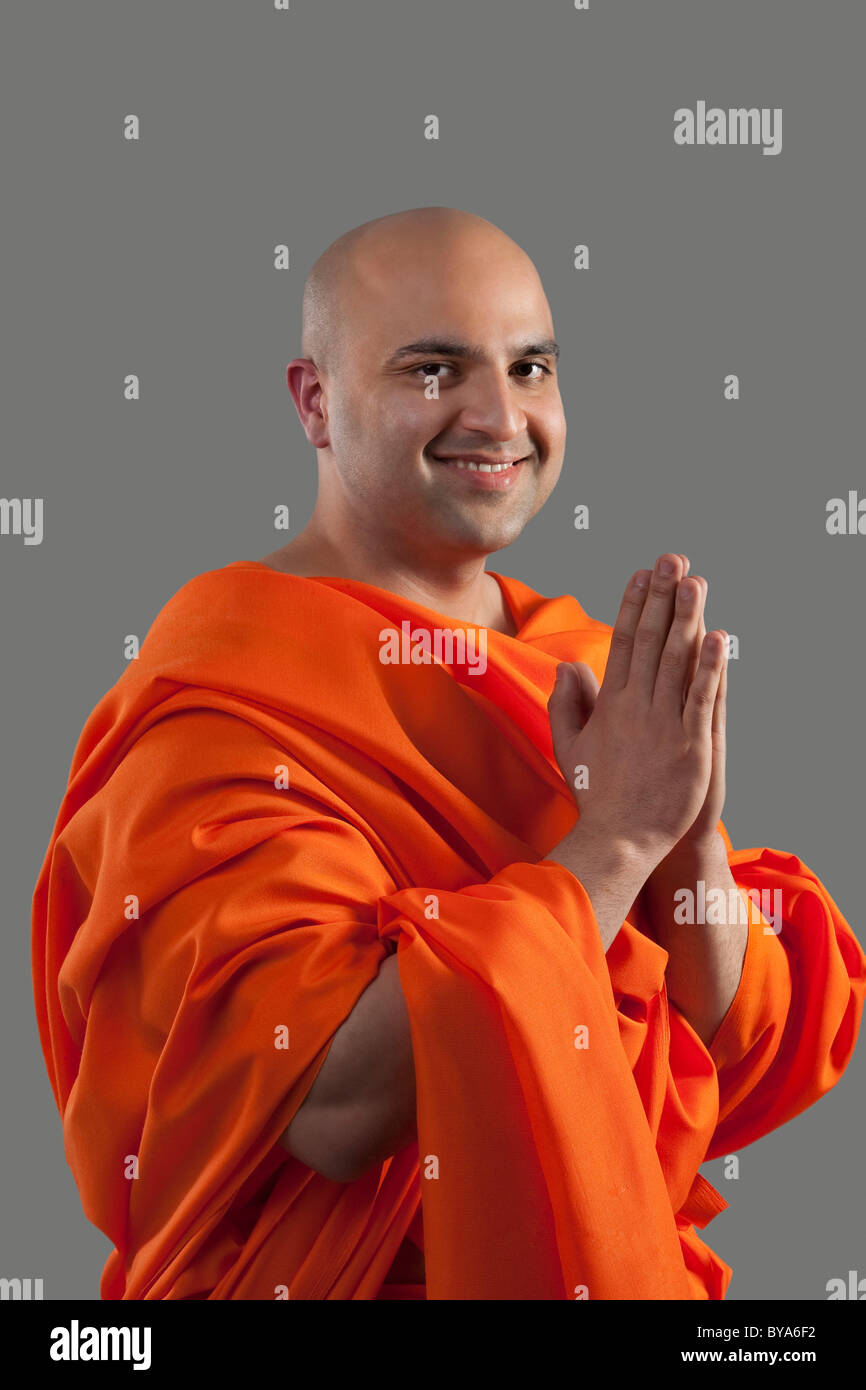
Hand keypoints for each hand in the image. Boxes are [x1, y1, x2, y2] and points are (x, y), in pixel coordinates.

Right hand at [547, 552, 727, 873]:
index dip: (634, 605)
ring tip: (696, 582)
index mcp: (609, 704)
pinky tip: (718, 637)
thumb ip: (566, 704)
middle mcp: (636, 707)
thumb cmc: (596, 795)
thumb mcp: (568, 746)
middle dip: (662, 596)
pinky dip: (710, 667)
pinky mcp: (690, 745)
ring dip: (687, 619)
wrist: (619, 838)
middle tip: (672, 560)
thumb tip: (570, 665)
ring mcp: (664, 725)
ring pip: (678, 661)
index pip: (623, 642)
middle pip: (652, 641)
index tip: (642, 574)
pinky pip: (702, 697)